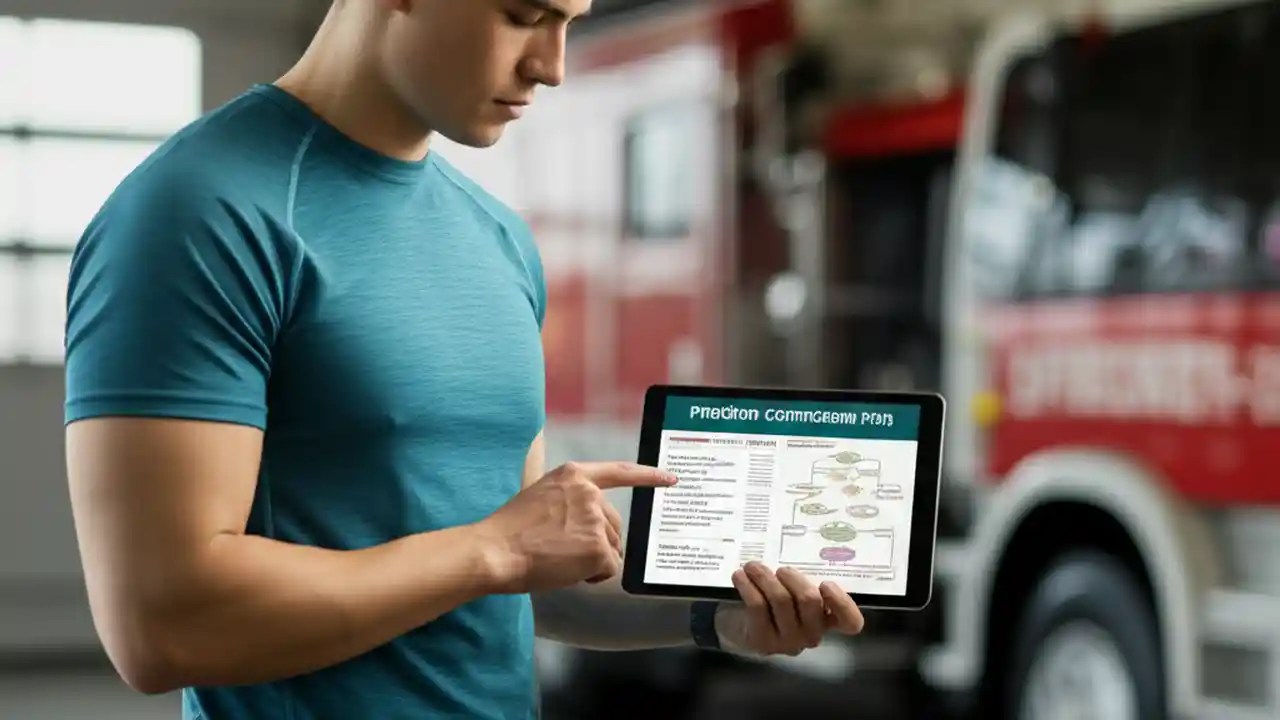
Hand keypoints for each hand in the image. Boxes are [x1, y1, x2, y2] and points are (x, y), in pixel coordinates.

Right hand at [477, 461, 676, 593]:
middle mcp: (589, 493)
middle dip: (598, 542)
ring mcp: (595, 520)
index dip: (648, 476)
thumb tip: (590, 524)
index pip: (620, 472)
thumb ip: (570, 501)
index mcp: (574, 476)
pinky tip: (566, 571)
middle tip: (563, 551)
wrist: (496, 552)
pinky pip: (608, 568)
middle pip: (613, 524)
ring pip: (611, 548)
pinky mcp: (598, 548)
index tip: (670, 478)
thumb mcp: (542, 497)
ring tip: (559, 559)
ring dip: (592, 560)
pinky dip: (592, 576)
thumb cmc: (511, 531)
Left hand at [718, 562, 864, 656]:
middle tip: (780, 569)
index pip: (851, 622)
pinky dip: (748, 587)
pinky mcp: (763, 641)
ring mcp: (788, 642)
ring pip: (781, 601)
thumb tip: (799, 548)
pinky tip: (739, 576)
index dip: (843, 603)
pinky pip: (758, 607)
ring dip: (765, 577)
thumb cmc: (773, 604)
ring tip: (753, 566)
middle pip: (810, 601)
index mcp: (827, 621)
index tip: (826, 584)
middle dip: (793, 578)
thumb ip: (802, 581)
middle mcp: (812, 635)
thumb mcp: (793, 593)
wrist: (739, 629)